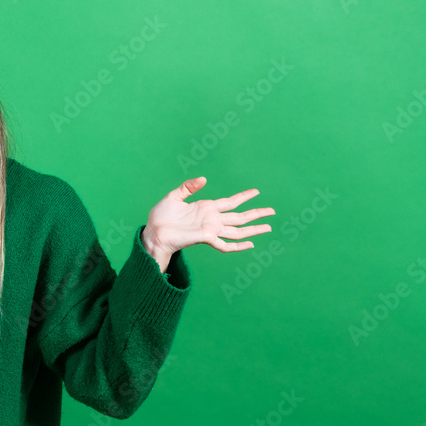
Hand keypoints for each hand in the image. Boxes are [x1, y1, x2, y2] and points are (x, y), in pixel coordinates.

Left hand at [144, 176, 273, 254]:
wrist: (153, 232)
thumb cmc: (161, 217)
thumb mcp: (174, 196)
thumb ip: (188, 187)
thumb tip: (204, 179)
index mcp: (206, 208)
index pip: (230, 202)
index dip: (244, 197)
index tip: (256, 191)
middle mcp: (211, 220)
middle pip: (239, 216)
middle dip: (256, 213)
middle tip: (272, 211)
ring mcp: (210, 230)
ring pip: (237, 230)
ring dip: (253, 229)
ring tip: (268, 227)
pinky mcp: (205, 238)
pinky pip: (225, 245)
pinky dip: (237, 246)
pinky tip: (250, 244)